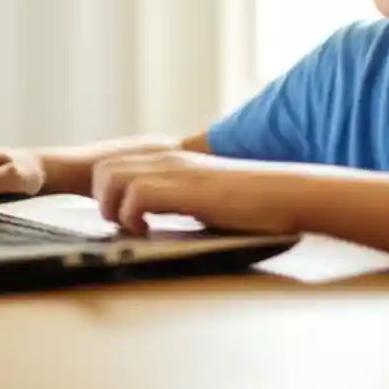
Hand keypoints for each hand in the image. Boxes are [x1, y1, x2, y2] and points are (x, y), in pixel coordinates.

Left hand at [92, 151, 296, 235]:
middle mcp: (168, 158)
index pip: (116, 163)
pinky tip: (150, 231)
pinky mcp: (186, 187)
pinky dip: (133, 217)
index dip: (108, 193)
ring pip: (111, 177)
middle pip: (104, 168)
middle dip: (103, 201)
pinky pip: (136, 194)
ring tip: (134, 228)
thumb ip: (178, 199)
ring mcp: (175, 170)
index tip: (121, 218)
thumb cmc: (252, 203)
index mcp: (172, 159)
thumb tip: (155, 218)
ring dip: (113, 207)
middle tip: (124, 225)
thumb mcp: (204, 196)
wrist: (286, 194)